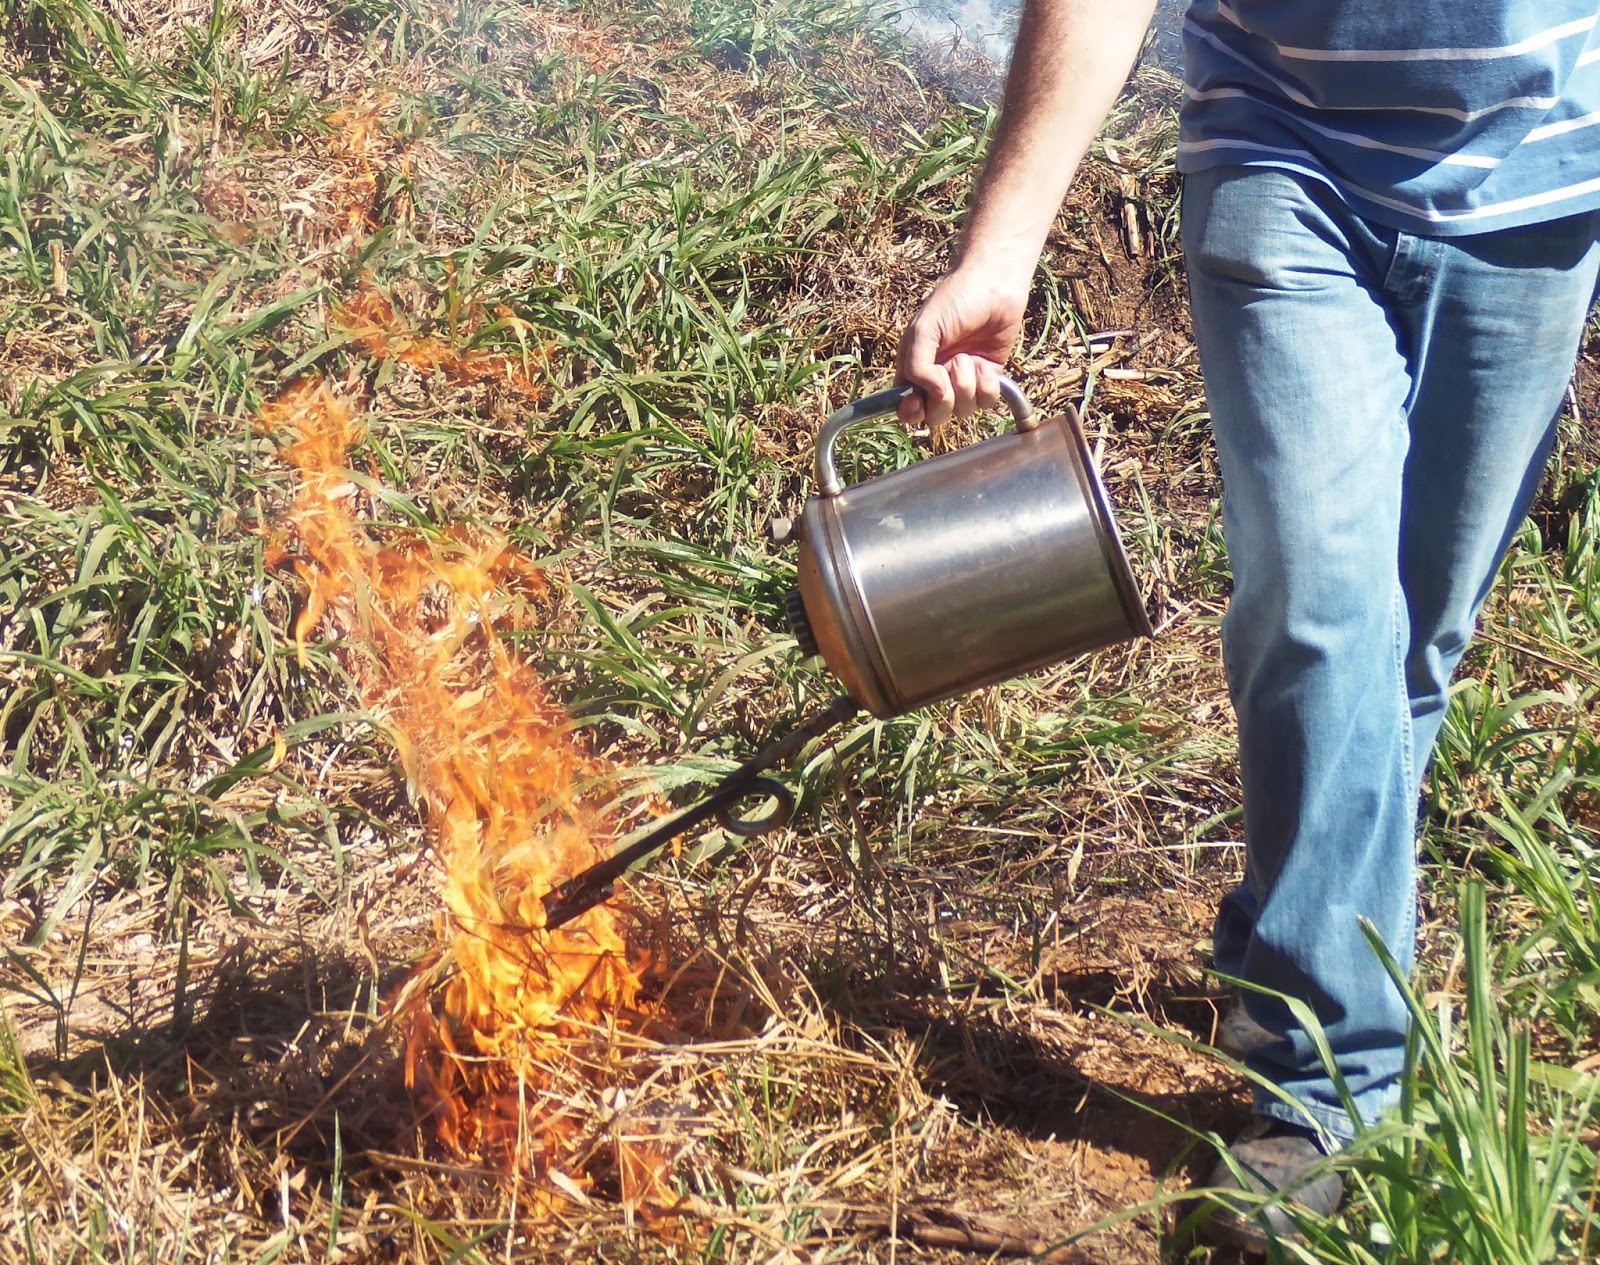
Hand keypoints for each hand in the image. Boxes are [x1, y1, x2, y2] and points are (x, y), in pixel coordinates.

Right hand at [895, 266, 1028, 432]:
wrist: (995, 285)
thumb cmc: (955, 300)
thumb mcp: (924, 330)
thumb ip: (917, 366)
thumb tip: (934, 395)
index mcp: (913, 369)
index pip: (906, 408)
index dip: (911, 411)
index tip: (918, 401)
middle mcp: (936, 380)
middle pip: (935, 416)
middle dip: (944, 398)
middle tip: (951, 367)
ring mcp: (963, 382)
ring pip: (962, 412)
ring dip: (967, 385)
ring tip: (969, 356)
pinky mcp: (988, 380)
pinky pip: (986, 402)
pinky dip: (987, 385)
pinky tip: (985, 363)